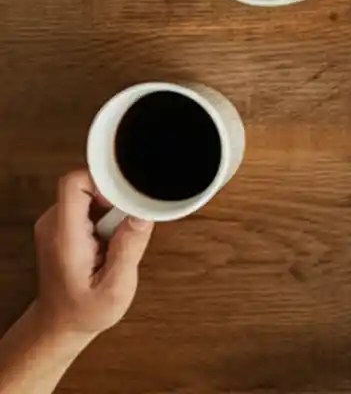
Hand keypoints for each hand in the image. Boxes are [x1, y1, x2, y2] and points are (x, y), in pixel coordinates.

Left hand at [30, 171, 153, 338]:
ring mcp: (55, 224)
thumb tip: (142, 215)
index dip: (105, 182)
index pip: (75, 183)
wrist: (61, 322)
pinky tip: (109, 243)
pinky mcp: (62, 225)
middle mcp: (54, 225)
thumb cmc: (85, 310)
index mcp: (65, 237)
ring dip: (112, 213)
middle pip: (88, 186)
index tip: (127, 198)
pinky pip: (88, 205)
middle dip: (116, 202)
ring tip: (116, 243)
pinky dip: (106, 218)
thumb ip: (129, 248)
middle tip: (126, 230)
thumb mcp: (116, 288)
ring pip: (91, 195)